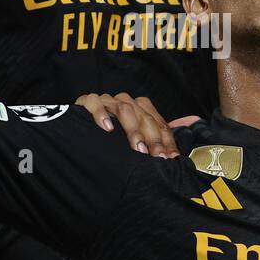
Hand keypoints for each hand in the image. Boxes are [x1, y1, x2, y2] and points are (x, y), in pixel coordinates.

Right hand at [75, 92, 196, 157]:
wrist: (78, 130)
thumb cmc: (111, 139)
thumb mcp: (135, 142)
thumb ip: (156, 141)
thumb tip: (181, 146)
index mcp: (141, 108)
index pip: (158, 123)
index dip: (165, 141)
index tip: (170, 159)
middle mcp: (126, 102)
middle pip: (144, 117)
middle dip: (152, 138)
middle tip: (156, 157)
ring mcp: (107, 100)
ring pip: (124, 109)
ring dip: (132, 130)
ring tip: (137, 148)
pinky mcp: (87, 102)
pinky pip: (95, 102)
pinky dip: (101, 114)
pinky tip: (107, 128)